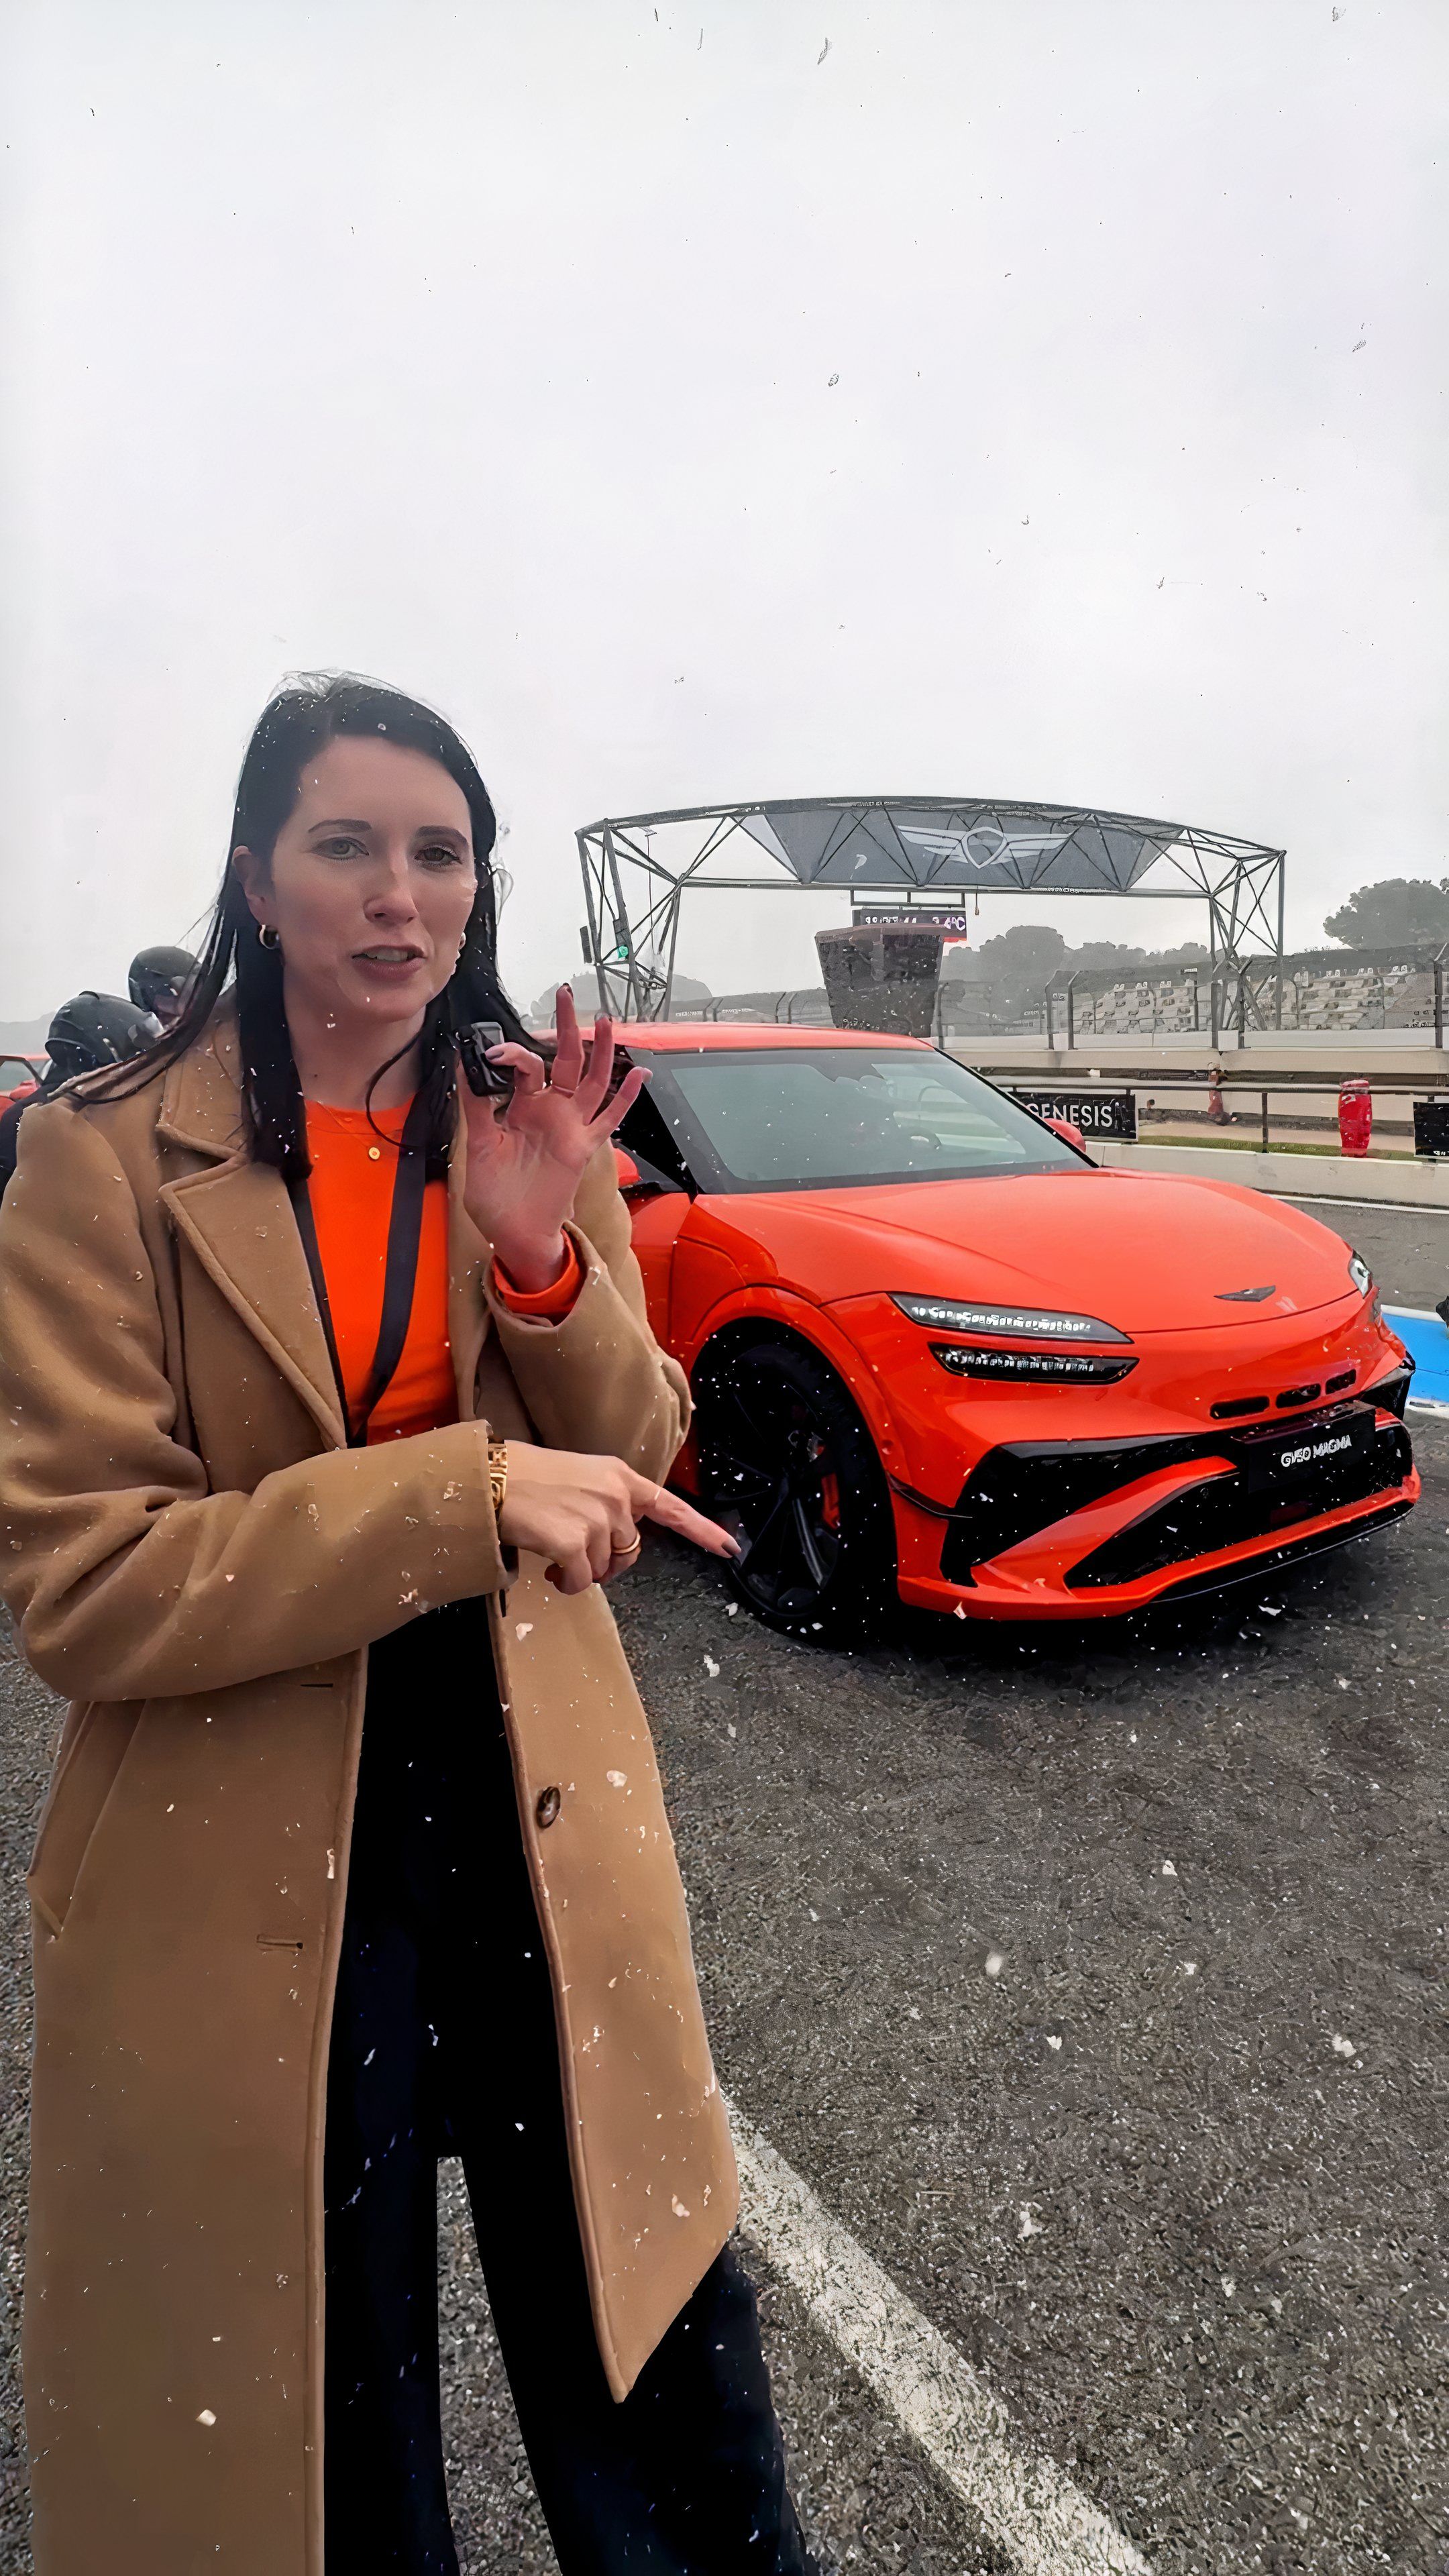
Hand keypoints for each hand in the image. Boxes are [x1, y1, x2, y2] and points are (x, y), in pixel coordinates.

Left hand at [461, 986, 646, 1291]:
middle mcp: (549, 1113)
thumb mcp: (476, 1145)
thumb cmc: (494, 1195)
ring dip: (599, 1052)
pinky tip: (638, 1076)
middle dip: (565, 1028)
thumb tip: (465, 1063)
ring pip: (591, 1082)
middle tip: (565, 995)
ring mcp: (570, 1128)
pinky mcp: (583, 1148)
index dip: (511, 1055)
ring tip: (603, 1021)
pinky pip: (610, 1120)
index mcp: (521, 1109)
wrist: (511, 1232)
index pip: (524, 1068)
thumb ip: (474, 1106)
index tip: (490, 1052)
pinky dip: (626, 1098)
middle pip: (563, 1061)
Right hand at [494, 1442, 739, 1593]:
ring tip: (553, 1553)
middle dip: (606, 1562)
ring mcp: (597, 1518)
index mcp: (620, 1477)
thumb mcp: (579, 1477)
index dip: (703, 1531)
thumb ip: (608, 1502)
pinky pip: (580, 1581)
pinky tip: (548, 1569)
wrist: (489, 1478)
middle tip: (575, 1556)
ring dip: (580, 1571)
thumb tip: (618, 1541)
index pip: (671, 1508)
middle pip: (629, 1551)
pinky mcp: (574, 1542)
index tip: (728, 1548)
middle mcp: (615, 1496)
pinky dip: (565, 1583)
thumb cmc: (524, 1478)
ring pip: (603, 1568)